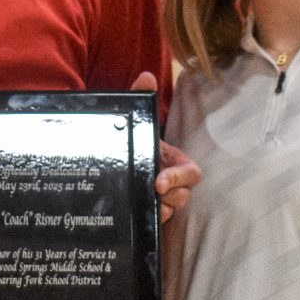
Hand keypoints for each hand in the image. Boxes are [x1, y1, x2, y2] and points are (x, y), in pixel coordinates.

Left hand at [130, 71, 199, 222]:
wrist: (107, 159)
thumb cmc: (126, 141)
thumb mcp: (132, 121)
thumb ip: (140, 98)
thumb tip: (145, 76)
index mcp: (174, 161)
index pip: (192, 173)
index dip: (179, 178)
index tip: (159, 182)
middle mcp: (171, 181)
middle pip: (184, 196)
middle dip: (171, 197)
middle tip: (151, 194)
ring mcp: (161, 199)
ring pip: (171, 211)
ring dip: (160, 210)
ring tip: (142, 206)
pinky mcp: (148, 214)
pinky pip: (155, 223)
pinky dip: (148, 222)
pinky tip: (135, 220)